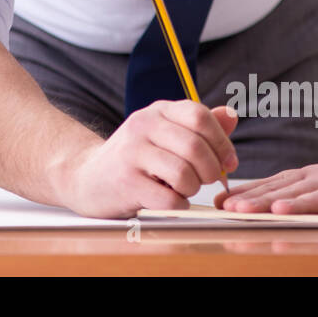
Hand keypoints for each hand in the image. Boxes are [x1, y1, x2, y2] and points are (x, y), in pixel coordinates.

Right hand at [60, 100, 239, 218]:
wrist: (86, 177)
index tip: (228, 162)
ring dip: (193, 189)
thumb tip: (231, 115)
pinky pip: (169, 199)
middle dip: (211, 171)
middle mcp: (143, 126)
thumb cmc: (135, 158)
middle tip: (206, 180)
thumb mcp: (164, 135)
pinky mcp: (125, 182)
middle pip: (195, 147)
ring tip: (183, 189)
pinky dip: (177, 205)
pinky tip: (169, 201)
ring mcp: (131, 153)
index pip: (200, 116)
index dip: (222, 142)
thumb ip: (199, 127)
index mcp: (157, 111)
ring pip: (184, 174)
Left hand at [212, 150, 317, 217]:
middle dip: (265, 202)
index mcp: (308, 177)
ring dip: (303, 203)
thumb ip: (278, 193)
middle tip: (240, 211)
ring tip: (281, 211)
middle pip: (293, 191)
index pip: (274, 186)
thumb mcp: (311, 183)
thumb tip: (231, 204)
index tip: (223, 205)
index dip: (249, 195)